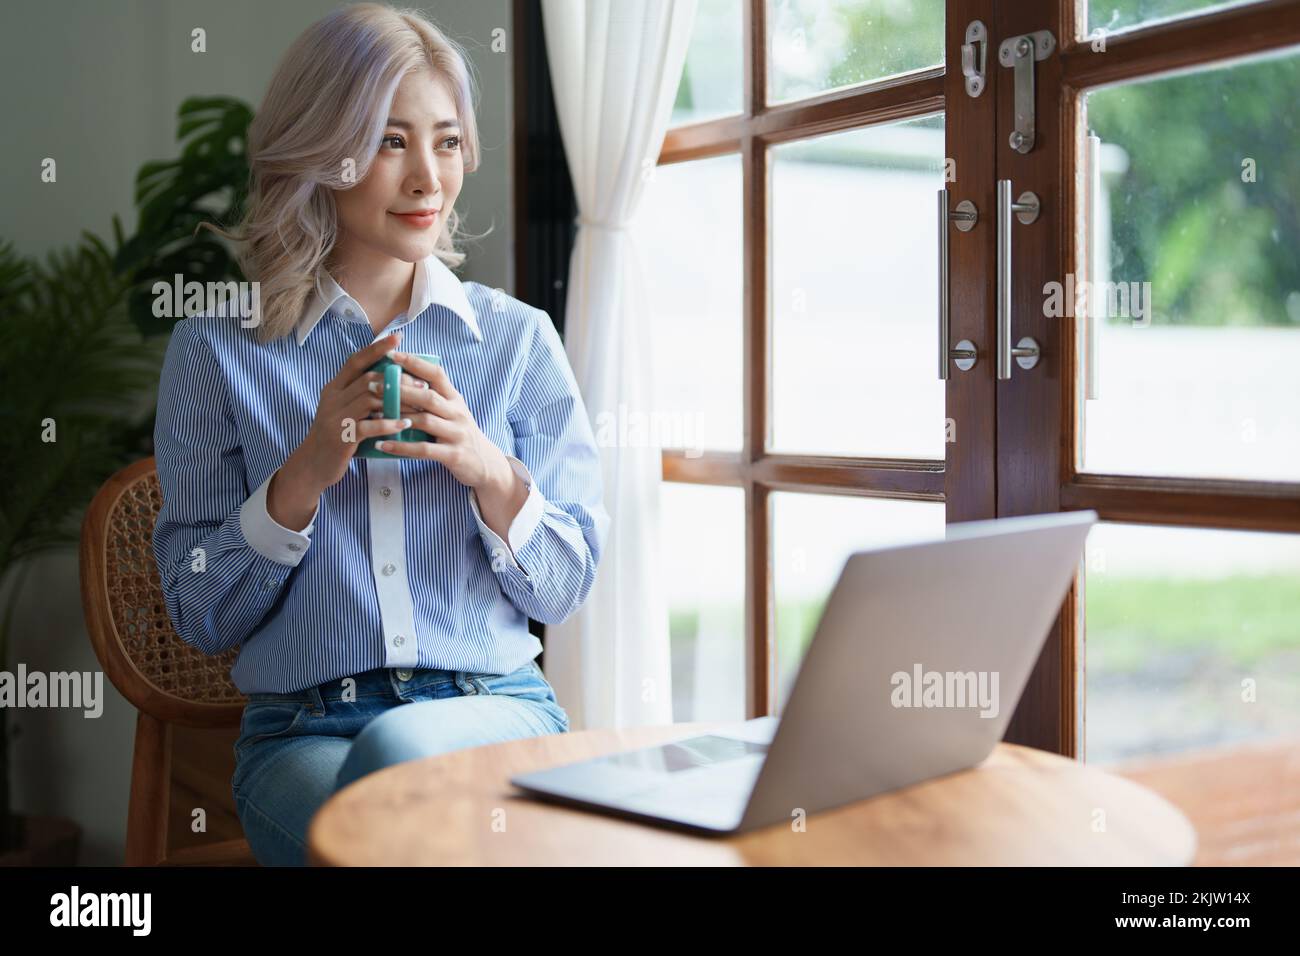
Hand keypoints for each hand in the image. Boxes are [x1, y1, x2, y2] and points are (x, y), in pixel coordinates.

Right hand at [267, 332, 425, 529]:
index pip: (356, 361)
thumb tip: (390, 379)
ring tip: (419, 406)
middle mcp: (333, 398)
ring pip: (370, 400)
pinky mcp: (341, 437)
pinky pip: (368, 426)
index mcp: (334, 388)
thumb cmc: (336, 435)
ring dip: (398, 402)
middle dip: (398, 380)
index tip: (398, 338)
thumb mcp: (343, 410)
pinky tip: (404, 425)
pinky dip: (388, 424)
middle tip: (422, 384)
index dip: (376, 349)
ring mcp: (335, 417)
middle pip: (368, 380)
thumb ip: (360, 394)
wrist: (313, 465)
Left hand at [374, 351, 513, 493]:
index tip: (392, 355)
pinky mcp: (454, 455)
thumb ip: (431, 396)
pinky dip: (402, 447)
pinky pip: (424, 449)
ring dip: (398, 417)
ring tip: (374, 415)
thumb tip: (400, 379)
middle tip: (373, 385)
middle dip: (400, 390)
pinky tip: (382, 445)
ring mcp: (457, 434)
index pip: (436, 374)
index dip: (415, 363)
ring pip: (425, 421)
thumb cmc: (458, 433)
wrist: (484, 463)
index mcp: (454, 398)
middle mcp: (457, 413)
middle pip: (428, 396)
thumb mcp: (451, 411)